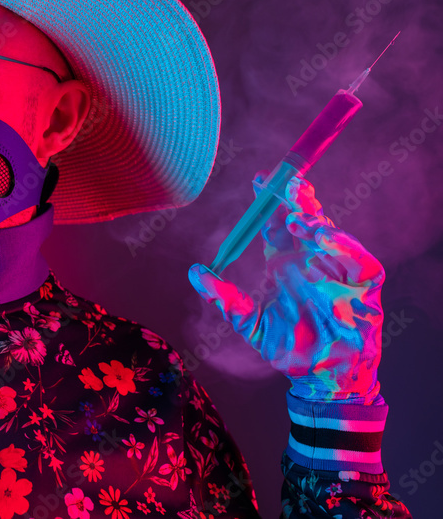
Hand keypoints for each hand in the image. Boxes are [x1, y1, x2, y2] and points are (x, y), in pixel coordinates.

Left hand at [188, 173, 384, 401]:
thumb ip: (224, 298)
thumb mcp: (249, 323)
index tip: (259, 180)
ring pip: (330, 233)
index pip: (275, 223)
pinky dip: (341, 245)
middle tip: (284, 182)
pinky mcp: (363, 286)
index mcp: (284, 263)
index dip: (268, 201)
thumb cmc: (289, 349)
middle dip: (296, 198)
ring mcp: (337, 271)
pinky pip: (357, 259)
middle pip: (305, 219)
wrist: (321, 378)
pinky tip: (322, 237)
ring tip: (295, 217)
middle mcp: (310, 261)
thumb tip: (195, 271)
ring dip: (314, 220)